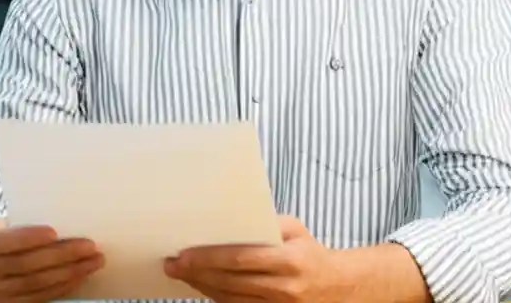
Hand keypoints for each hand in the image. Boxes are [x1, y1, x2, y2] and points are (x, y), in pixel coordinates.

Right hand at [0, 218, 104, 302]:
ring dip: (70, 272)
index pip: (3, 241)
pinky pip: (42, 297)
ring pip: (37, 284)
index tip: (55, 231)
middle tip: (88, 246)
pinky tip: (79, 275)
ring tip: (92, 261)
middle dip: (61, 255)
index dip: (28, 237)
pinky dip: (64, 286)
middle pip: (26, 265)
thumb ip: (20, 224)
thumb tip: (62, 220)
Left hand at [164, 216, 353, 301]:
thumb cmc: (310, 253)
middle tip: (172, 265)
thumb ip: (266, 222)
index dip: (209, 258)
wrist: (338, 288)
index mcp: (289, 261)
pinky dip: (216, 298)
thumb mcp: (295, 229)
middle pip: (230, 282)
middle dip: (197, 273)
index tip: (184, 254)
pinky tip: (201, 286)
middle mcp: (284, 288)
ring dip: (201, 287)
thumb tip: (228, 216)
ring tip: (181, 275)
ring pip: (230, 299)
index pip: (241, 259)